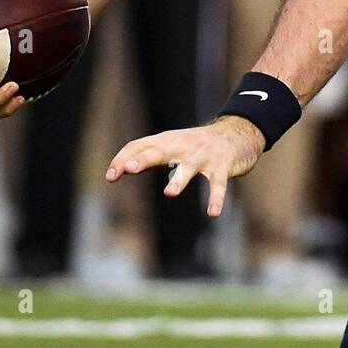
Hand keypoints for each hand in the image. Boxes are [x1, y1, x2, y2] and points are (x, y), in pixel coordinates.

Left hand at [105, 115, 266, 216]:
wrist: (237, 134)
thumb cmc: (197, 145)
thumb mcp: (173, 145)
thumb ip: (150, 155)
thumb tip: (123, 168)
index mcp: (167, 141)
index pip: (139, 145)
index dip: (123, 159)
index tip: (110, 177)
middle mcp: (183, 146)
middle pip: (160, 150)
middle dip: (145, 159)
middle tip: (130, 169)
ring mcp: (203, 156)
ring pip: (189, 167)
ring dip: (180, 179)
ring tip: (170, 193)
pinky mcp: (222, 166)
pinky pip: (218, 184)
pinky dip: (216, 198)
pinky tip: (213, 213)